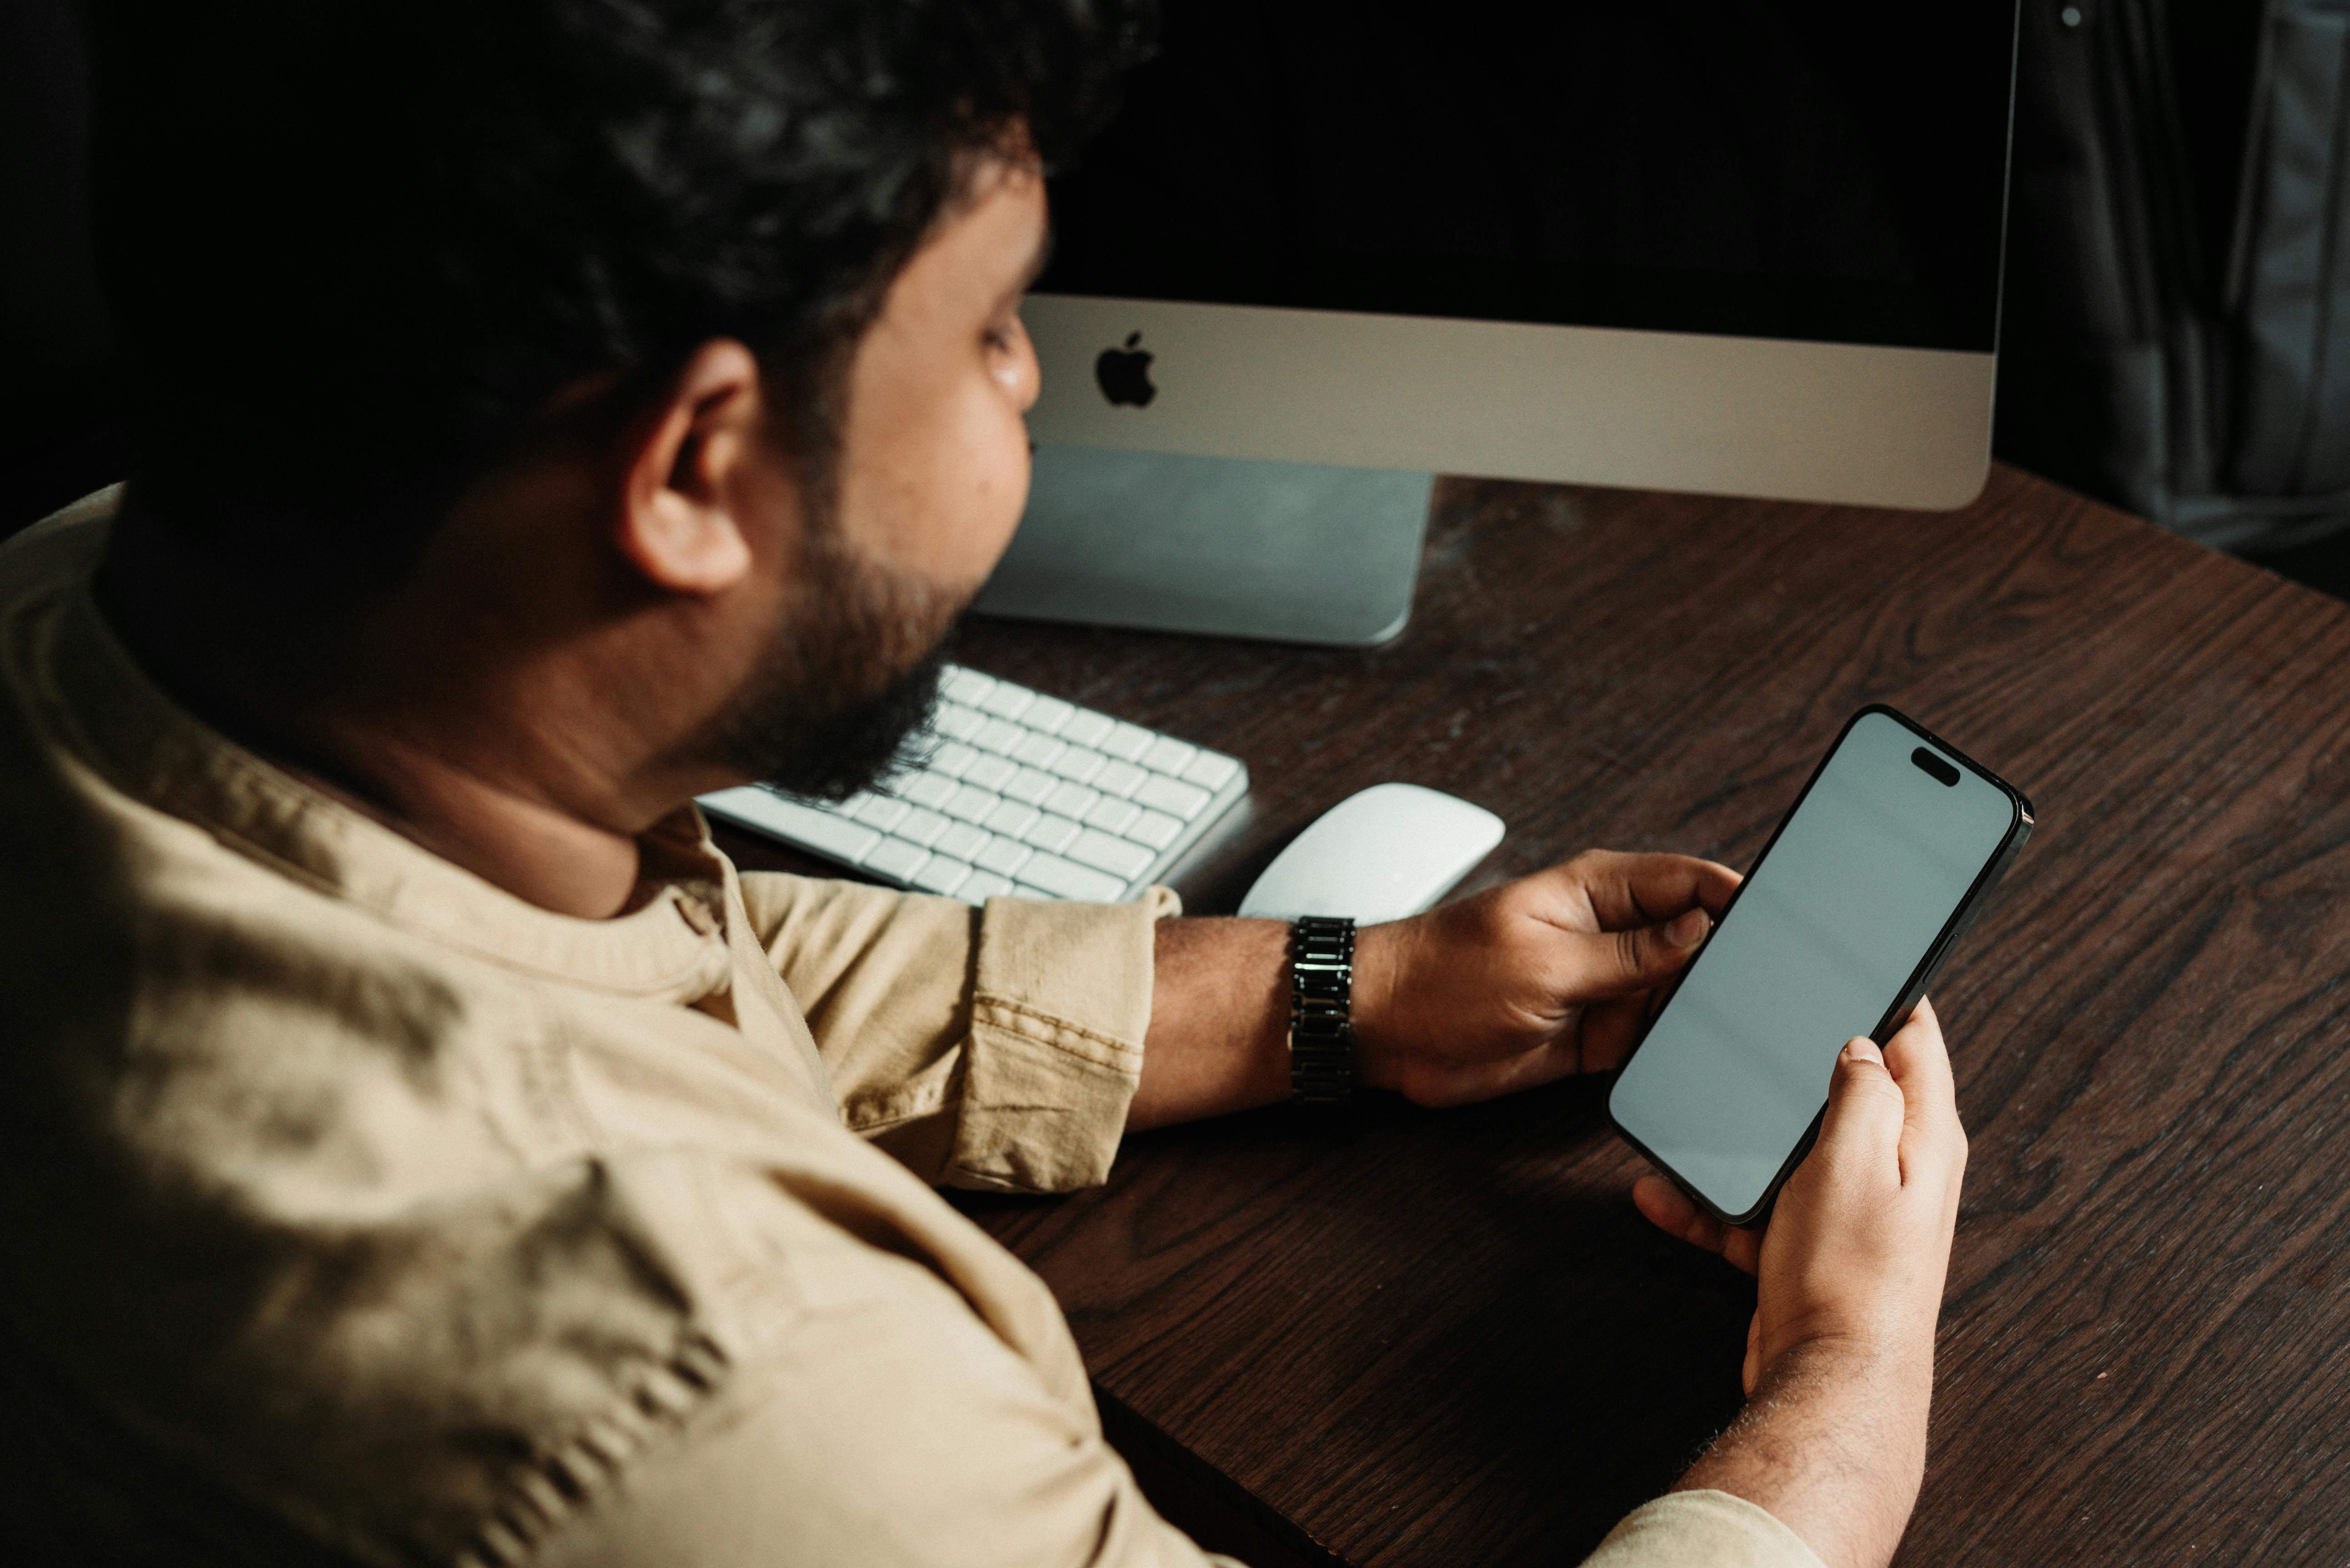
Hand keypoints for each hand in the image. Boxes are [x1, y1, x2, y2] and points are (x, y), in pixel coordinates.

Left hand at [1350, 849, 1739, 1107]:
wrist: (1388, 1031)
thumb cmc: (1445, 976)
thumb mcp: (1545, 962)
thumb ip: (1628, 954)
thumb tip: (1700, 930)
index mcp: (1597, 891)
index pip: (1688, 879)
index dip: (1736, 894)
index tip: (1783, 917)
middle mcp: (1608, 934)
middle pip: (1694, 939)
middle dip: (1727, 961)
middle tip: (1769, 988)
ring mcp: (1603, 986)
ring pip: (1678, 994)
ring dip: (1699, 1011)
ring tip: (1738, 1028)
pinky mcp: (1594, 1035)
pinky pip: (1650, 1040)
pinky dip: (1669, 1050)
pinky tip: (1695, 1059)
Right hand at [1638, 1000, 1966, 1567]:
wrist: (1827, 1381)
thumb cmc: (1850, 1274)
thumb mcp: (1856, 1155)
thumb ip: (1862, 1089)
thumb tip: (1859, 1044)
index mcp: (1924, 1139)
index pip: (1918, 1042)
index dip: (1891, 995)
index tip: (1861, 959)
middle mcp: (1897, 1172)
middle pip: (1849, 1093)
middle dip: (1799, 1064)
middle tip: (1758, 1027)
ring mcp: (1852, 1214)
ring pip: (1791, 1152)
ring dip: (1740, 1139)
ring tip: (1691, 1120)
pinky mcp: (1810, 1252)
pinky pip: (1755, 1211)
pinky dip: (1713, 1204)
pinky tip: (1666, 1195)